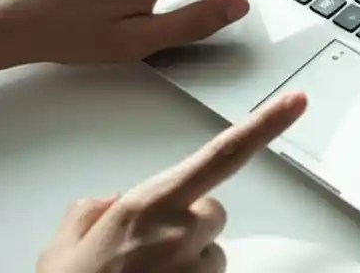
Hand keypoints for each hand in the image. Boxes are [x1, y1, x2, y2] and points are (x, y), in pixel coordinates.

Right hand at [38, 91, 307, 272]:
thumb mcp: (62, 246)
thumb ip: (92, 211)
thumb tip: (111, 203)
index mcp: (147, 206)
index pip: (222, 154)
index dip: (265, 125)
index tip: (297, 102)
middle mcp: (180, 233)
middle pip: (212, 212)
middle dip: (187, 223)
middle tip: (146, 250)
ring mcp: (195, 269)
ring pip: (210, 253)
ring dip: (186, 261)